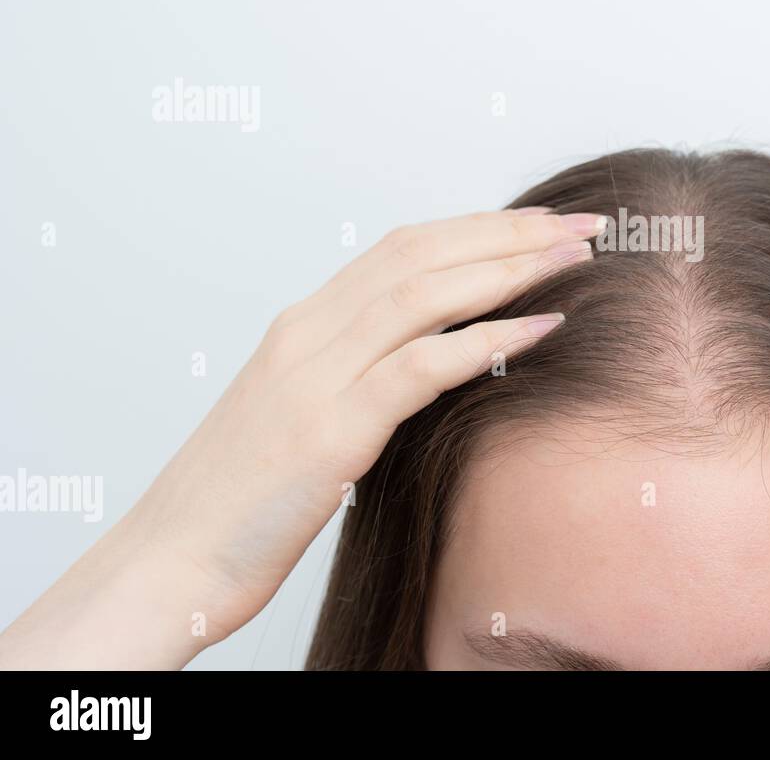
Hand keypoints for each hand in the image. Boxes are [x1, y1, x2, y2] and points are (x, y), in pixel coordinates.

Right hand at [0, 208, 602, 667]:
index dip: (479, 227)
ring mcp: (315, 378)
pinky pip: (420, 367)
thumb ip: (360, 377)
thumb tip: (437, 361)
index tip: (543, 222)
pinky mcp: (327, 432)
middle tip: (586, 223)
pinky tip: (542, 326)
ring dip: (509, 268)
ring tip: (577, 257)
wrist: (169, 562)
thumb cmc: (242, 501)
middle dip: (510, 232)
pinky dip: (486, 339)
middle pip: (424, 254)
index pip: (404, 249)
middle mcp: (308, 335)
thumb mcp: (305, 418)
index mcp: (303, 327)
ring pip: (425, 293)